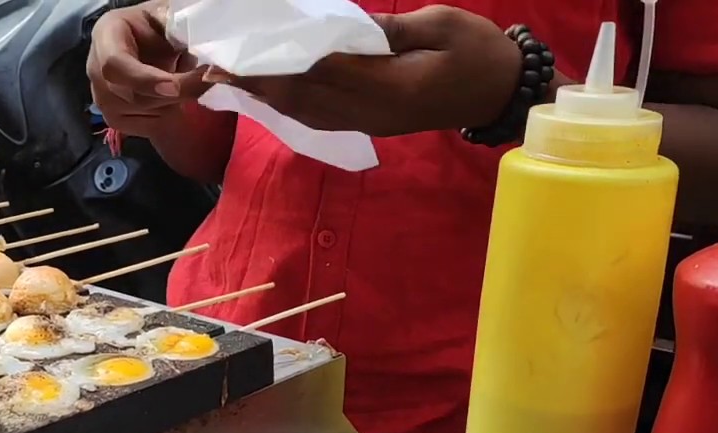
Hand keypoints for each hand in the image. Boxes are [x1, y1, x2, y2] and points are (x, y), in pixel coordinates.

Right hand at [87, 0, 208, 137]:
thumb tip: (205, 48)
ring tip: (190, 80)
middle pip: (133, 95)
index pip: (115, 65)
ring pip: (145, 112)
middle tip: (209, 79)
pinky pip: (148, 125)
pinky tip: (174, 96)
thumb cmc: (156, 26)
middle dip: (175, 93)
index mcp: (106, 35)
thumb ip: (179, 27)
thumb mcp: (167, 15)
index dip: (145, 79)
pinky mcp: (116, 119)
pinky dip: (170, 114)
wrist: (146, 43)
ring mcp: (102, 98)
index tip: (175, 87)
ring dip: (176, 101)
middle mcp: (95, 69)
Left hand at [213, 6, 522, 136]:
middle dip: (258, 83)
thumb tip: (343, 27)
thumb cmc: (478, 52)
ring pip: (307, 112)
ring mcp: (371, 122)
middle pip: (305, 97)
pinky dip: (288, 106)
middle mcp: (373, 112)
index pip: (324, 73)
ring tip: (228, 82)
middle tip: (215, 68)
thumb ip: (389, 29)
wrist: (502, 93)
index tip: (244, 52)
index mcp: (392, 86)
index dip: (279, 63)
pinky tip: (266, 96)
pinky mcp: (371, 123)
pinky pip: (321, 118)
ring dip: (266, 97)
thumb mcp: (440, 24)